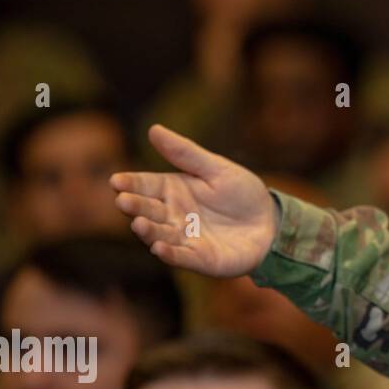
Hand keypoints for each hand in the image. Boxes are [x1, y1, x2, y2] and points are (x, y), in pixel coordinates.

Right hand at [110, 124, 276, 276]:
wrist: (271, 222)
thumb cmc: (242, 193)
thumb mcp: (216, 169)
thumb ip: (186, 153)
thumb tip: (153, 129)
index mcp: (173, 190)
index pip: (145, 186)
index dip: (130, 184)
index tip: (116, 181)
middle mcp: (172, 215)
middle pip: (148, 210)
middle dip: (134, 206)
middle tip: (123, 201)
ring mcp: (184, 238)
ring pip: (159, 235)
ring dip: (148, 231)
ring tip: (139, 223)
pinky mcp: (201, 259)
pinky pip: (181, 257)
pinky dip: (170, 254)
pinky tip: (159, 248)